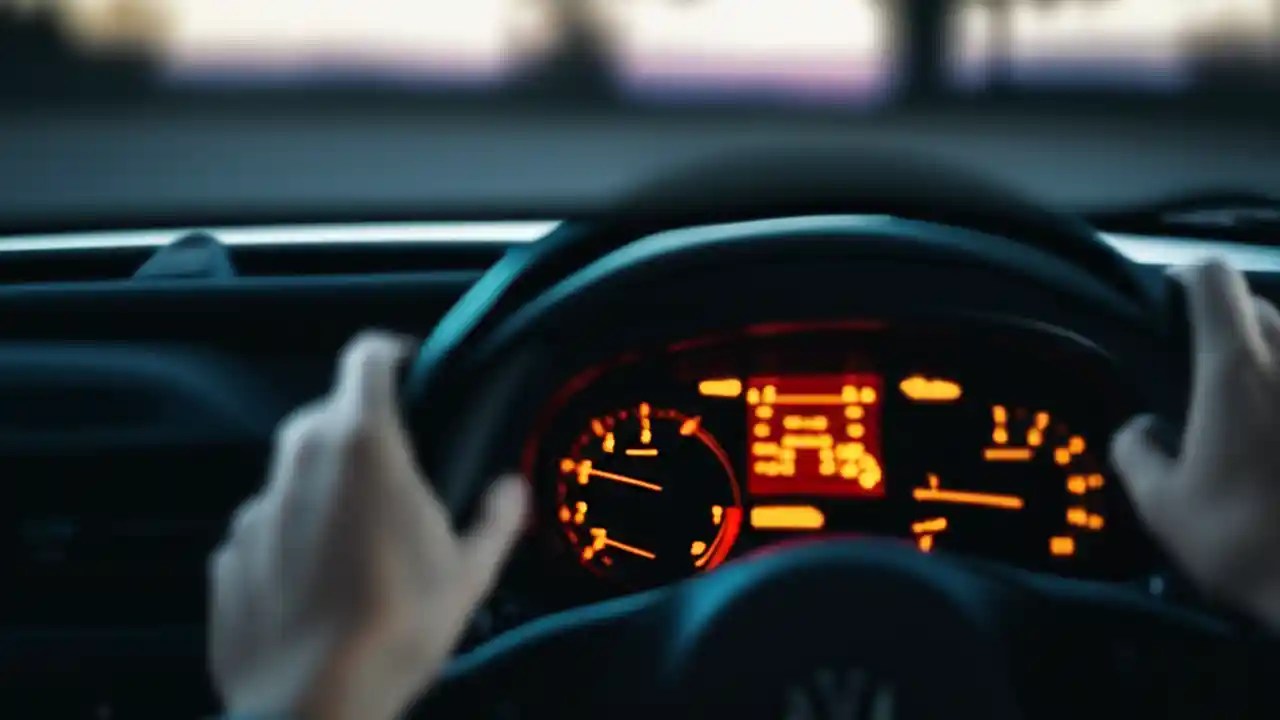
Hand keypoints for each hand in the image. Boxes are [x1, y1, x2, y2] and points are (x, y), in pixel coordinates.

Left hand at [209, 332, 528, 719]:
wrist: (308, 704)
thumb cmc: (397, 629)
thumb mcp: (469, 574)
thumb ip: (497, 518)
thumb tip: (513, 491)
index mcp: (365, 445)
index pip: (367, 358)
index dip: (390, 354)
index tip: (408, 368)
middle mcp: (302, 460)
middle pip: (328, 413)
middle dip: (361, 429)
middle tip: (397, 474)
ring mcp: (257, 506)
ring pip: (295, 470)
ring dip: (325, 485)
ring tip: (359, 539)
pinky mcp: (228, 550)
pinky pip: (267, 522)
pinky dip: (291, 534)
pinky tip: (318, 579)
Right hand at [1112, 260, 1279, 628]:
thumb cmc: (1245, 541)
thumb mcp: (1162, 505)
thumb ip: (1136, 453)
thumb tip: (1137, 430)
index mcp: (1234, 370)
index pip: (1213, 280)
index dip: (1187, 279)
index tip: (1172, 300)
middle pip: (1258, 306)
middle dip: (1229, 324)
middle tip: (1205, 369)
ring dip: (1268, 364)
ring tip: (1249, 409)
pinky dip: (1279, 404)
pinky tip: (1273, 440)